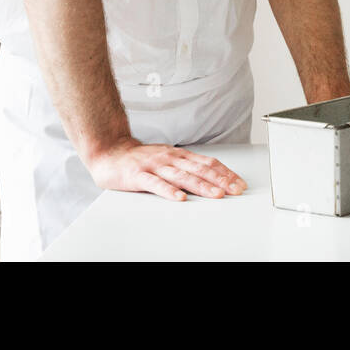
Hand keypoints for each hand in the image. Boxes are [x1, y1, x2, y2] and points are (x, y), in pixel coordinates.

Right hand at [86, 137, 247, 200]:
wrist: (110, 152)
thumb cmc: (141, 159)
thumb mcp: (168, 159)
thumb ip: (186, 167)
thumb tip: (211, 177)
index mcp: (179, 155)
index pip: (207, 163)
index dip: (225, 173)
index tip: (239, 183)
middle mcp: (170, 158)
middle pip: (199, 169)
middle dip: (220, 180)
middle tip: (235, 190)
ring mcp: (154, 166)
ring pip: (182, 176)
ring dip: (201, 186)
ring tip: (215, 194)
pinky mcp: (138, 176)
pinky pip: (155, 184)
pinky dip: (169, 191)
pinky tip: (179, 198)